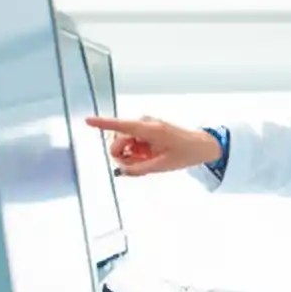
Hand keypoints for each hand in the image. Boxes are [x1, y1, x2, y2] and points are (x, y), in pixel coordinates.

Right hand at [85, 116, 222, 176]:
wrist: (203, 145)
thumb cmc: (186, 152)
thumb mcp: (163, 165)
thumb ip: (139, 169)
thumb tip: (121, 170)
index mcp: (150, 129)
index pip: (121, 126)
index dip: (103, 124)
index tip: (87, 121)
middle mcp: (145, 124)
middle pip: (119, 141)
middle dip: (124, 156)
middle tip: (140, 167)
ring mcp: (145, 126)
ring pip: (125, 144)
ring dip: (132, 156)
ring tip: (149, 162)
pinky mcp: (147, 130)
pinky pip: (133, 143)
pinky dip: (137, 153)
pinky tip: (149, 158)